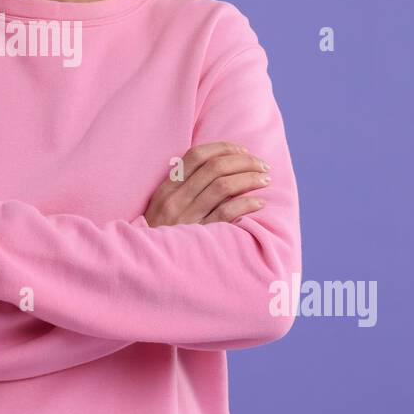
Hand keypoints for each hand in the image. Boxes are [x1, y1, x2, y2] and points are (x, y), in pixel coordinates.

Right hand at [144, 141, 270, 226]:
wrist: (148, 265)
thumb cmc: (162, 234)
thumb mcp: (163, 207)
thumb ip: (183, 187)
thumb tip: (220, 167)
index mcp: (166, 188)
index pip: (196, 156)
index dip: (223, 148)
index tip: (242, 151)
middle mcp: (176, 200)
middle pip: (214, 168)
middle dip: (243, 161)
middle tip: (262, 165)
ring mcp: (188, 218)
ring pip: (223, 187)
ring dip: (249, 179)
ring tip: (265, 180)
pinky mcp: (200, 237)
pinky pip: (227, 214)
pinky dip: (246, 204)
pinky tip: (259, 203)